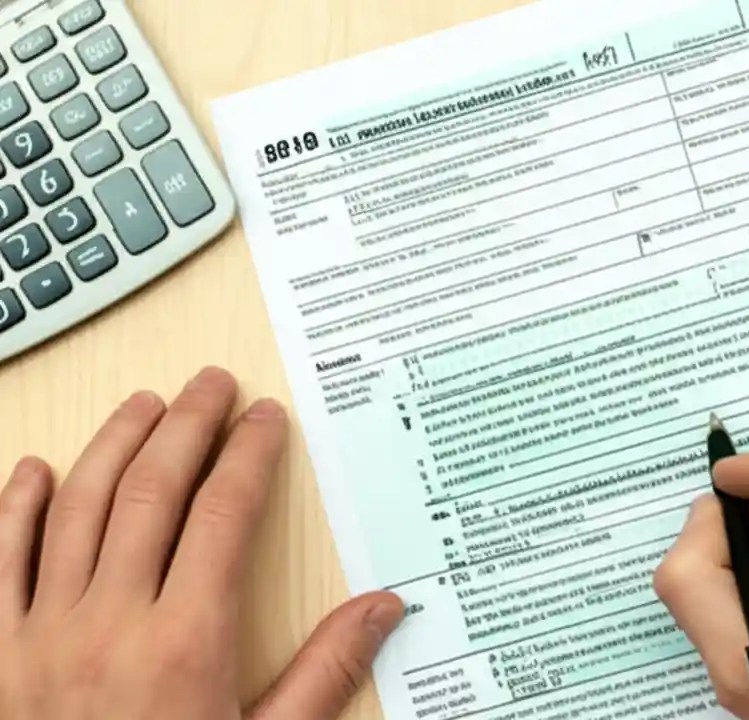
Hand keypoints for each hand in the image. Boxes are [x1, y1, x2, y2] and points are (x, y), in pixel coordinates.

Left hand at [0, 367, 402, 719]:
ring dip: (110, 446)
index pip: (223, 514)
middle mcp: (108, 625)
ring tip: (143, 406)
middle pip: (149, 493)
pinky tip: (29, 471)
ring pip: (71, 510)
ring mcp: (38, 637)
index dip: (248, 455)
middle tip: (210, 385)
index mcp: (184, 643)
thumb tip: (384, 608)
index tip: (264, 419)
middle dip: (186, 427)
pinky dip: (10, 509)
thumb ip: (325, 673)